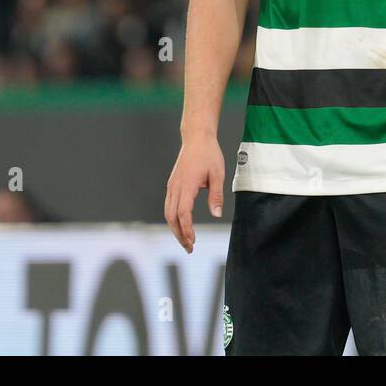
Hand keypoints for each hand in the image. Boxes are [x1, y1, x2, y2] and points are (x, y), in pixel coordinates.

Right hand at [165, 134, 224, 252]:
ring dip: (175, 228)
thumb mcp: (218, 174)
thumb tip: (216, 215)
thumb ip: (216, 195)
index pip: (183, 213)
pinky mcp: (172, 184)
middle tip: (189, 248)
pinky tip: (181, 225)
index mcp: (186, 185)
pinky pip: (169, 205)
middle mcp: (175, 187)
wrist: (197, 138)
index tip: (193, 242)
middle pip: (171, 217)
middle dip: (179, 234)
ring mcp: (172, 185)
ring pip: (168, 212)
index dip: (187, 229)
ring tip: (186, 241)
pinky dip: (173, 218)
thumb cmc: (209, 154)